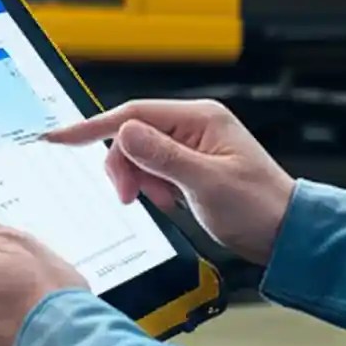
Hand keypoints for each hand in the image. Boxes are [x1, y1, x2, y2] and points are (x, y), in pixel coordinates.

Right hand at [45, 99, 295, 264]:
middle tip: (130, 195)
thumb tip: (124, 132)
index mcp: (200, 118)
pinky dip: (151, 186)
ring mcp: (191, 144)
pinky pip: (153, 167)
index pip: (134, 113)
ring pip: (139, 153)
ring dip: (139, 178)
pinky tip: (168, 200)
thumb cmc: (259, 206)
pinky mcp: (189, 164)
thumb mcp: (207, 183)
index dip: (94, 126)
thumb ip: (163, 157)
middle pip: (132, 134)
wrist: (284, 232)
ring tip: (162, 201)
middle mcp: (194, 125)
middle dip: (124, 165)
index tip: (61, 138)